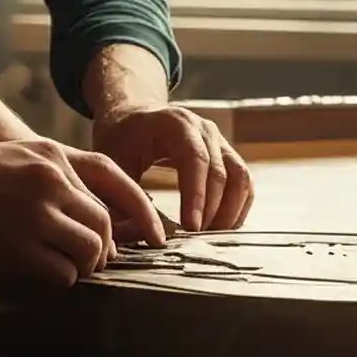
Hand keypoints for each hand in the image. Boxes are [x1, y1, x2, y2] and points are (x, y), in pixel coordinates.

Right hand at [0, 138, 164, 286]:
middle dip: (102, 249)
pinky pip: (63, 273)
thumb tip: (82, 213)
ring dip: (82, 266)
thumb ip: (48, 178)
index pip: (115, 178)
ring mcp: (36, 213)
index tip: (154, 232)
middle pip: (105, 223)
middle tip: (88, 262)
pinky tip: (39, 274)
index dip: (140, 208)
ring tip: (61, 267)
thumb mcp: (12, 159)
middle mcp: (51, 180)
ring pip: (91, 250)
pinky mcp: (19, 245)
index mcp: (50, 154)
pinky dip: (59, 280)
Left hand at [93, 105, 253, 231]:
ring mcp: (219, 140)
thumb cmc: (121, 137)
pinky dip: (238, 206)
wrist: (134, 116)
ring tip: (209, 236)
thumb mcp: (113, 159)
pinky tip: (221, 227)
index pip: (195, 160)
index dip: (196, 195)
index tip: (191, 227)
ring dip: (230, 211)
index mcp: (175, 123)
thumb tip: (141, 232)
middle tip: (196, 240)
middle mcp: (203, 129)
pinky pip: (243, 181)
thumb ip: (124, 193)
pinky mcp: (225, 154)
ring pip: (239, 177)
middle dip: (212, 210)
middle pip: (220, 172)